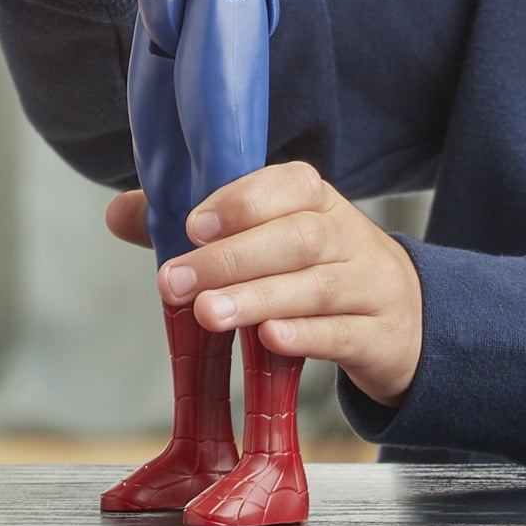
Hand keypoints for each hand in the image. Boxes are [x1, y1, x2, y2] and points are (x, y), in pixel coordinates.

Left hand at [106, 163, 423, 406]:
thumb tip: (119, 213)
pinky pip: (345, 332)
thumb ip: (198, 229)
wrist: (407, 317)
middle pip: (298, 237)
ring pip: (317, 286)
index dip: (242, 201)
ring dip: (259, 298)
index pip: (289, 185)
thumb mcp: (271, 238)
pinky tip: (270, 341)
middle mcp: (348, 235)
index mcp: (318, 201)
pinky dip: (307, 336)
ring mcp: (370, 285)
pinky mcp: (381, 336)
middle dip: (233, 259)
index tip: (193, 223)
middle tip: (177, 282)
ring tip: (209, 313)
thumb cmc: (319, 269)